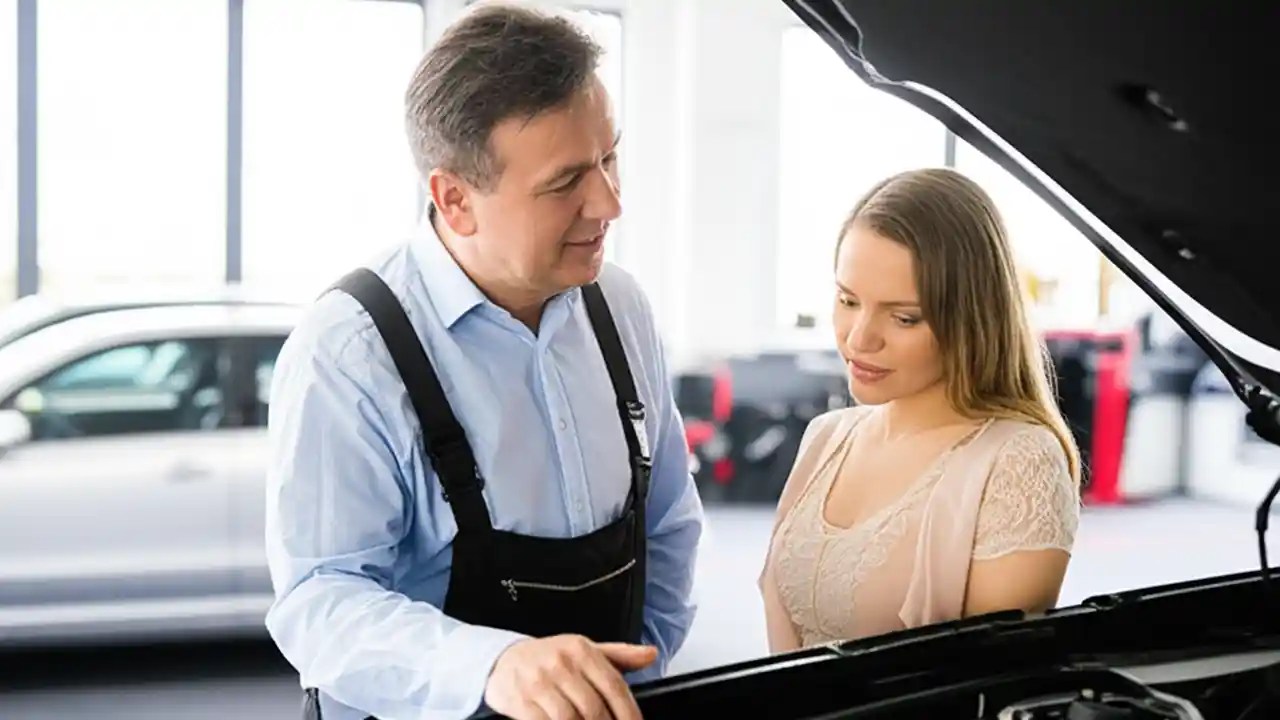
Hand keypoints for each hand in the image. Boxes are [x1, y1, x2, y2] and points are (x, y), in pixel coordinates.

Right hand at [484, 634, 656, 719]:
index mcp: (581, 650)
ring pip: (569, 718)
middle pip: (593, 707)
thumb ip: (619, 656)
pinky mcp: (519, 699)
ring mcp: (538, 682)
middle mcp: (560, 663)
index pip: (613, 685)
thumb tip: (651, 655)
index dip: (629, 712)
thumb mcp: (584, 650)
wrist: (503, 659)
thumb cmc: (550, 657)